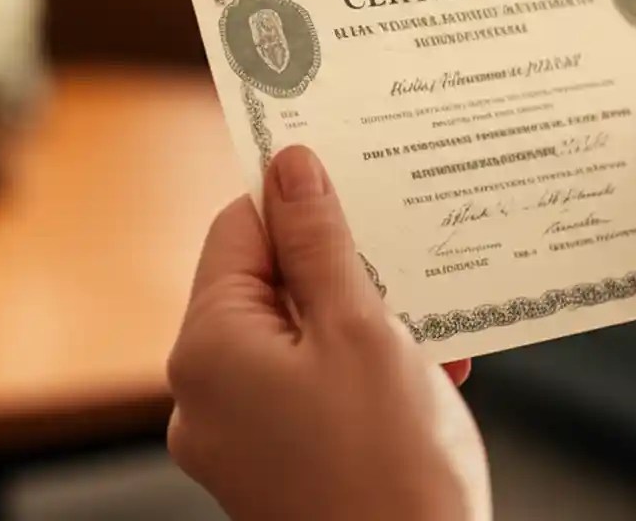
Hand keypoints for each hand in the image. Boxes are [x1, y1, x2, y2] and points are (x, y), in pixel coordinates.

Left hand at [167, 146, 489, 520]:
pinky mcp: (273, 464)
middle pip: (269, 286)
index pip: (238, 232)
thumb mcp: (361, 332)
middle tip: (408, 260)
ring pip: (299, 338)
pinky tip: (423, 373)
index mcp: (210, 349)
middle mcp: (206, 394)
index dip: (294, 199)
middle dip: (345, 269)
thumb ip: (320, 244)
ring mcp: (237, 436)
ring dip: (365, 322)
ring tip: (429, 330)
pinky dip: (361, 372)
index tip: (351, 177)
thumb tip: (290, 166)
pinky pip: (308, 389)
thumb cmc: (392, 469)